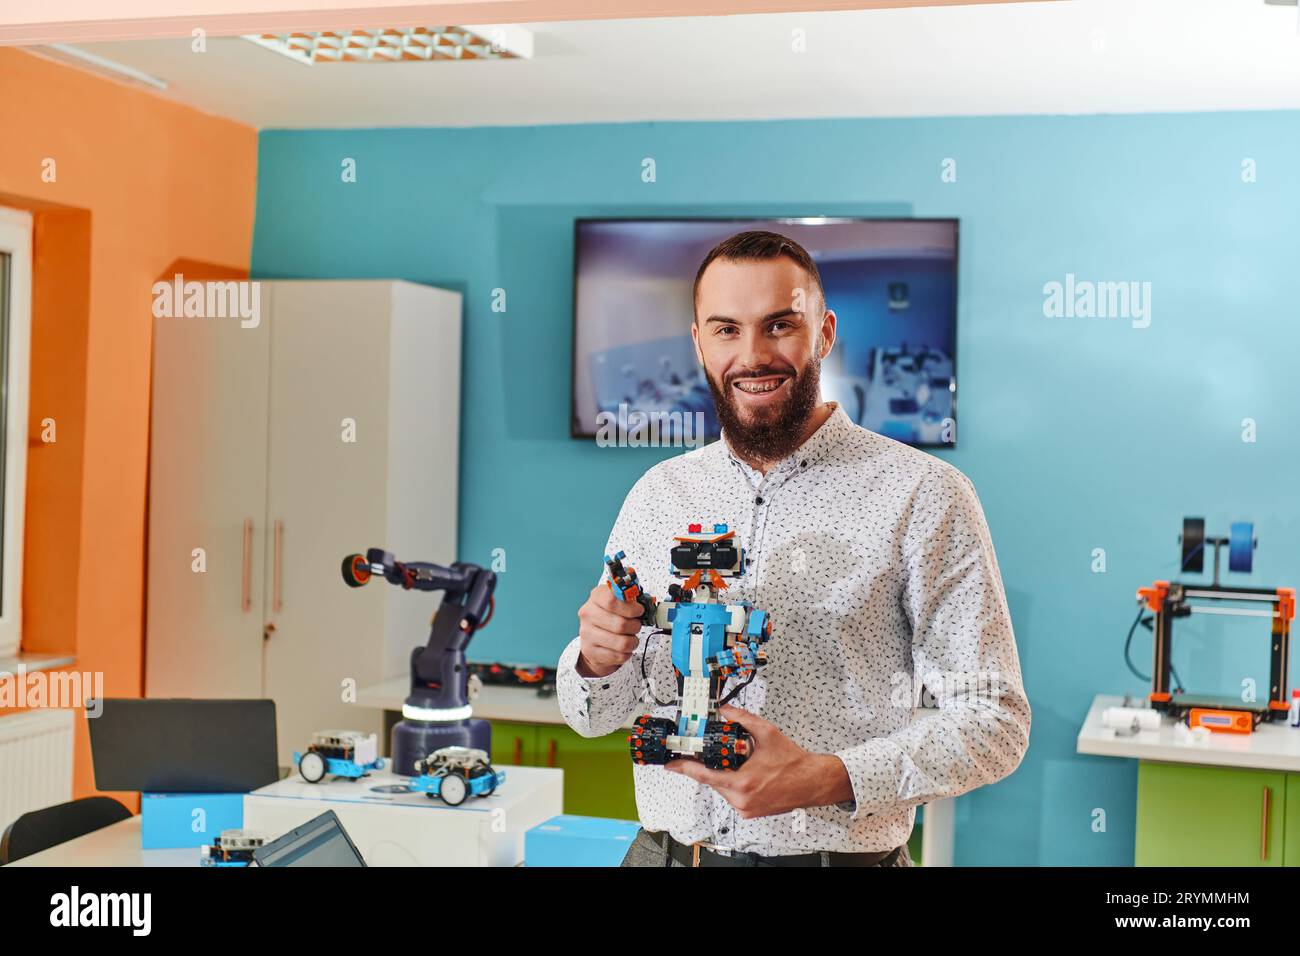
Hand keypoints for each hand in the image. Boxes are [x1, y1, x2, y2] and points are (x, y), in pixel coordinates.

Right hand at [575, 581, 643, 677]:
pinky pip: (619, 656)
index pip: (611, 600)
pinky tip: (622, 648)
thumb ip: (630, 599)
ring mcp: (587, 634)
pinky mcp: (590, 651)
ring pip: (622, 643)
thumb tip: (646, 602)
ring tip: (631, 638)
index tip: (639, 610)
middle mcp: (588, 614)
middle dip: (635, 626)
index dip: (630, 607)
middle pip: (620, 624)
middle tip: (636, 626)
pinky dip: (626, 653)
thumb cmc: (610, 617)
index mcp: (596, 597)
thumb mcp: (618, 602)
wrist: (593, 638)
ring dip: (633, 642)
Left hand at [665, 705, 853, 817]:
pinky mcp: (749, 812)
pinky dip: (732, 783)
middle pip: (711, 781)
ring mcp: (745, 809)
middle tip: (710, 753)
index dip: (684, 768)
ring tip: (740, 762)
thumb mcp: (766, 733)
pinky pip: (731, 795)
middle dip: (709, 766)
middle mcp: (741, 800)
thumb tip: (724, 710)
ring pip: (721, 788)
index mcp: (743, 782)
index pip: (704, 776)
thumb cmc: (794, 763)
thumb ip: (742, 718)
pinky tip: (745, 773)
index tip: (670, 764)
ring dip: (722, 774)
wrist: (812, 782)